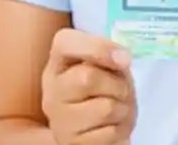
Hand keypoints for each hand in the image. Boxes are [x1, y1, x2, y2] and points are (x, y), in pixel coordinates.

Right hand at [40, 28, 137, 144]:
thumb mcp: (108, 65)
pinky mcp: (71, 143)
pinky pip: (110, 133)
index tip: (125, 58)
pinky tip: (114, 127)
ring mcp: (58, 119)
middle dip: (118, 84)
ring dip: (124, 109)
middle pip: (88, 78)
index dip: (99, 48)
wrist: (93, 128)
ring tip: (120, 109)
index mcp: (59, 60)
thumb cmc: (104, 89)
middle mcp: (51, 88)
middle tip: (123, 90)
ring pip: (105, 108)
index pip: (66, 42)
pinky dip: (122, 130)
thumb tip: (122, 57)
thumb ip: (111, 54)